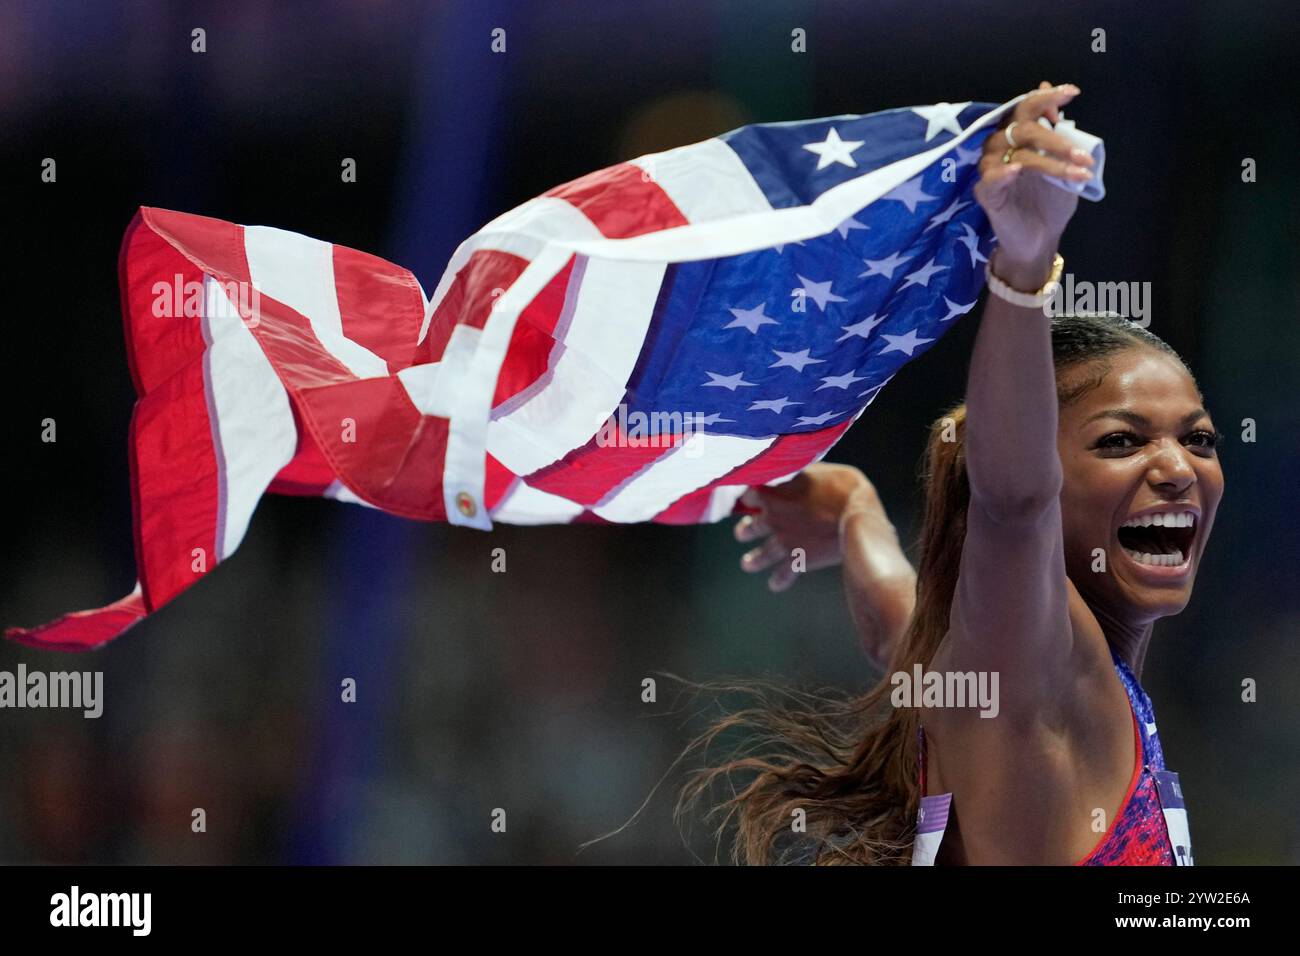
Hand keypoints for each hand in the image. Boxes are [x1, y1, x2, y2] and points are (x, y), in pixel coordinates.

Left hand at [733, 463, 866, 591]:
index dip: (748, 497)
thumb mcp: (818, 470)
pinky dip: (779, 580)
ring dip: (753, 560)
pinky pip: (784, 575)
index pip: (748, 495)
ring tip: (747, 564)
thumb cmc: (842, 487)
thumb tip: (792, 470)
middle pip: (750, 527)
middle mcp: (773, 520)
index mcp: (773, 495)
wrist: (857, 517)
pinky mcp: (798, 560)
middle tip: (743, 532)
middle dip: (745, 530)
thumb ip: (799, 474)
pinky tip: (775, 584)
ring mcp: (784, 542)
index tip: (748, 500)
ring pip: (761, 555)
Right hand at [975, 80, 1092, 287]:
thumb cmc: (1050, 200)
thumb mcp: (1064, 163)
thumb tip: (1059, 91)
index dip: (1046, 97)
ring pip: (1015, 154)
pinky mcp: (986, 194)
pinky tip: (1017, 170)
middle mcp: (1001, 147)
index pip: (1026, 106)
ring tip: (1076, 174)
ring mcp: (991, 170)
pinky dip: (1003, 173)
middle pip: (1022, 128)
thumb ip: (1062, 131)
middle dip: (1057, 139)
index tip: (1072, 93)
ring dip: (1049, 162)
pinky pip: (990, 179)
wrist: (1041, 239)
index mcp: (1018, 135)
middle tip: (1083, 157)